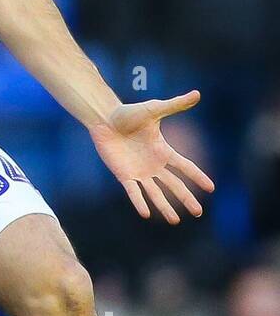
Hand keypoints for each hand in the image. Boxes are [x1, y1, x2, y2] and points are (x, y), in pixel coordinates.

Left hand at [88, 90, 214, 223]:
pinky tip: (147, 214)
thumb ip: (175, 105)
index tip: (211, 188)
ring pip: (155, 193)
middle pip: (174, 185)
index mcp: (163, 150)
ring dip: (165, 207)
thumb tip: (197, 94)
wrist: (105, 119)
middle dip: (186, 199)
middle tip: (198, 213)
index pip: (185, 166)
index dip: (197, 177)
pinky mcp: (123, 175)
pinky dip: (140, 202)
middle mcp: (153, 164)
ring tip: (175, 221)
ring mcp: (139, 171)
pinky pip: (133, 192)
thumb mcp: (154, 109)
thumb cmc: (129, 113)